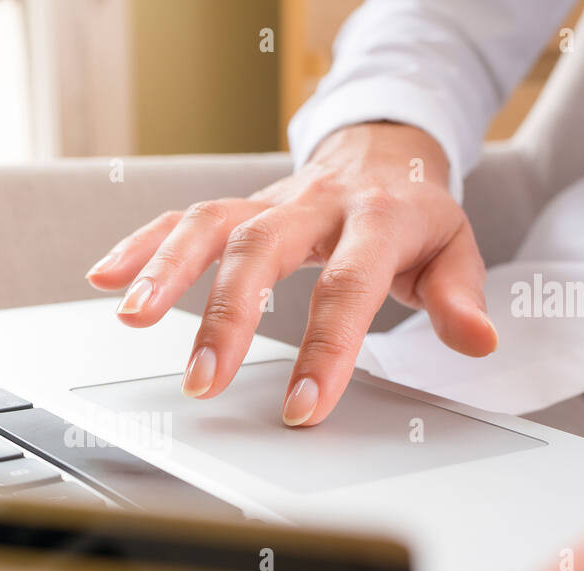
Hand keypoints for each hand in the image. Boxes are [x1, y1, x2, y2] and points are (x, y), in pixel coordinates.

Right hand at [86, 122, 497, 426]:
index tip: (304, 405)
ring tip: (131, 316)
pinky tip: (105, 277)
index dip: (326, 348)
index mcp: (377, 219)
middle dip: (228, 316)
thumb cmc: (414, 215)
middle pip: (262, 250)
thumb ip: (460, 296)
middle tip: (205, 380)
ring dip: (165, 271)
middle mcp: (315, 204)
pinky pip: (182, 217)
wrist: (383, 152)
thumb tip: (477, 339)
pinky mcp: (238, 206)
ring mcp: (269, 201)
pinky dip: (140, 245)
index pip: (348, 286)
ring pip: (210, 225)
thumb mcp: (454, 249)